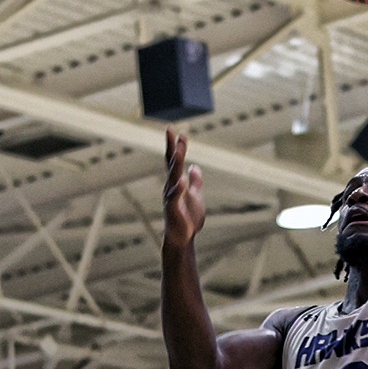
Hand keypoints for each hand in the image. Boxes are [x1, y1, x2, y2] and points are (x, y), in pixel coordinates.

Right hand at [163, 127, 205, 248]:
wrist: (183, 238)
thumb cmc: (188, 218)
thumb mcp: (196, 196)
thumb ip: (196, 181)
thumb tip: (195, 167)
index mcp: (176, 183)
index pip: (175, 161)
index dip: (177, 146)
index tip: (181, 131)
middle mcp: (171, 187)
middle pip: (171, 163)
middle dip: (171, 147)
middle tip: (171, 130)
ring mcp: (171, 197)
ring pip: (172, 177)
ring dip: (175, 164)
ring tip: (178, 151)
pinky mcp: (173, 210)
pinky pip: (175, 198)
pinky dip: (178, 189)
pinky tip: (182, 181)